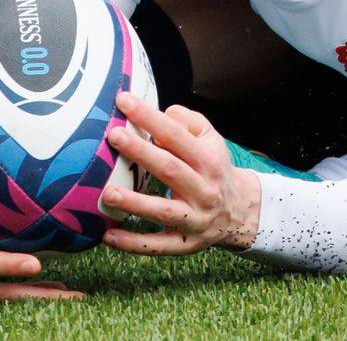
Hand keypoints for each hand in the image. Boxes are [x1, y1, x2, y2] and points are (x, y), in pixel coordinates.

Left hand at [101, 92, 262, 255]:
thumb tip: (161, 115)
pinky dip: (132, 243)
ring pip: (163, 211)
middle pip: (170, 169)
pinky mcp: (184, 244)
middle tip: (113, 136)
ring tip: (107, 192)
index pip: (177, 135)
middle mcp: (204, 190)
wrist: (239, 211)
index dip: (150, 117)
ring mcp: (194, 219)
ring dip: (135, 202)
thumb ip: (188, 122)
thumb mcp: (211, 139)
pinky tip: (107, 235)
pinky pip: (157, 246)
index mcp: (209, 160)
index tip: (124, 100)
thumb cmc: (214, 168)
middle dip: (140, 152)